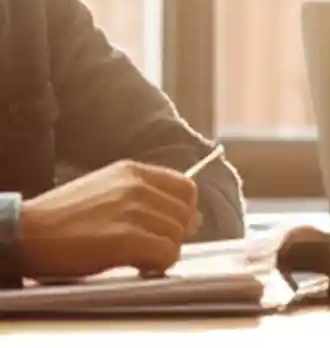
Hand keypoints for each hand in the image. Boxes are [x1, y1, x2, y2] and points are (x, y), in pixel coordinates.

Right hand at [19, 160, 197, 277]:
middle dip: (173, 235)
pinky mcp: (126, 238)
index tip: (170, 227)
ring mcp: (132, 211)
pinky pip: (167, 253)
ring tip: (138, 258)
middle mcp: (137, 187)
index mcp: (133, 172)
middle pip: (185, 214)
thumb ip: (146, 198)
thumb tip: (194, 219)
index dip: (184, 211)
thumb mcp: (106, 191)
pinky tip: (139, 267)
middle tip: (149, 248)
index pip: (185, 188)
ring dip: (163, 252)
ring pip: (177, 235)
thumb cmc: (63, 219)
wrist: (26, 232)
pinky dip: (159, 265)